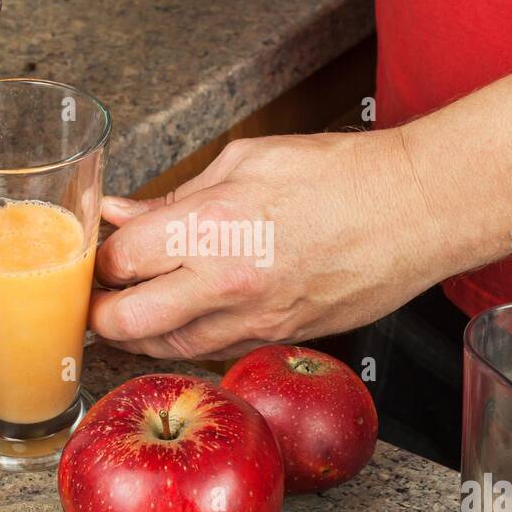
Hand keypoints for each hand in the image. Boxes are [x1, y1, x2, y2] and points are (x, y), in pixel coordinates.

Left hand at [90, 130, 443, 360]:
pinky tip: (178, 318)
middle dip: (99, 311)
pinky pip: (213, 349)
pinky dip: (184, 338)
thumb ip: (178, 196)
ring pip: (167, 347)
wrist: (418, 211)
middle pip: (128, 321)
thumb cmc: (344, 176)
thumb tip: (127, 212)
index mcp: (215, 227)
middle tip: (94, 295)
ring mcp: (256, 320)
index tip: (95, 251)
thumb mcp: (250, 161)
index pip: (121, 259)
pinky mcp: (280, 337)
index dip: (97, 258)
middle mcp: (229, 284)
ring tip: (127, 309)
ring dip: (137, 332)